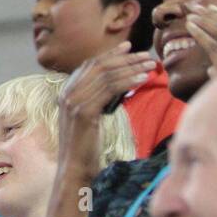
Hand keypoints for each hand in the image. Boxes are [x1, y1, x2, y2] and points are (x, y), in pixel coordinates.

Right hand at [57, 42, 154, 177]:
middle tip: (146, 56)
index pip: (89, 65)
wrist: (74, 168)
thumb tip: (119, 84)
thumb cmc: (86, 147)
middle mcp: (67, 93)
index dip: (110, 54)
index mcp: (66, 92)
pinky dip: (127, 82)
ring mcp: (73, 102)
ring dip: (131, 68)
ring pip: (106, 76)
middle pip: (99, 66)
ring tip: (150, 66)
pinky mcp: (83, 112)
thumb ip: (97, 99)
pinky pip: (108, 90)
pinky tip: (141, 80)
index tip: (129, 47)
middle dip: (125, 59)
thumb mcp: (90, 118)